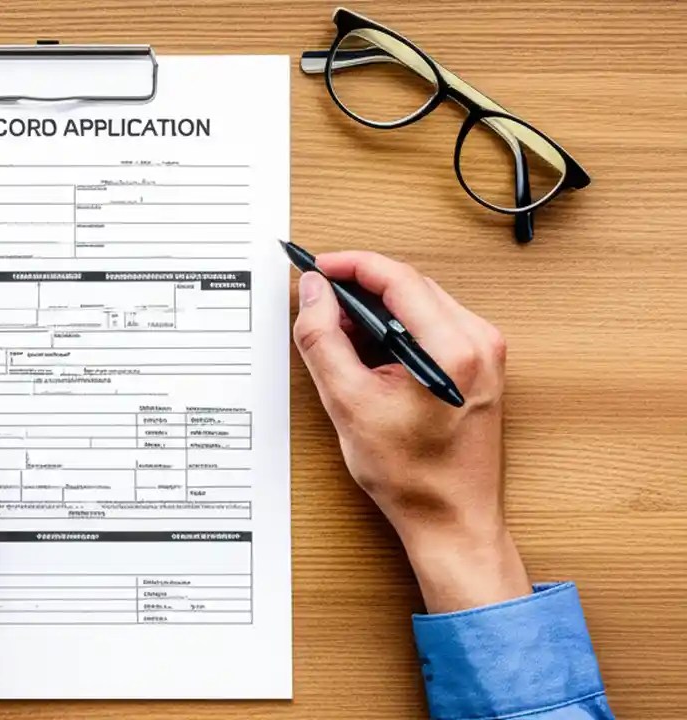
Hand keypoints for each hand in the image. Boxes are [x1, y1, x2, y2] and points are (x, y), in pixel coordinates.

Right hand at [292, 251, 529, 612]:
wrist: (452, 519)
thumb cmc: (413, 477)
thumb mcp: (348, 404)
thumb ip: (323, 340)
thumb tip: (312, 295)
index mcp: (455, 349)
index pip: (398, 278)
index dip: (350, 266)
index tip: (317, 268)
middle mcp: (479, 343)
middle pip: (410, 286)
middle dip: (359, 288)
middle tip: (318, 302)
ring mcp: (485, 354)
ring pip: (420, 304)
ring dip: (376, 310)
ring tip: (339, 333)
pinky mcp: (480, 365)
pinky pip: (433, 325)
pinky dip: (396, 329)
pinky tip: (368, 351)